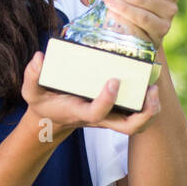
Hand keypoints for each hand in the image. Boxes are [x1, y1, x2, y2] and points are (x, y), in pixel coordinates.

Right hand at [20, 51, 161, 141]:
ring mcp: (109, 117)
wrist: (52, 120)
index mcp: (80, 112)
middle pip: (128, 127)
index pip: (97, 113)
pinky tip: (150, 84)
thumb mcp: (31, 91)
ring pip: (137, 125)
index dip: (107, 100)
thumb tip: (39, 58)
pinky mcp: (114, 112)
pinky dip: (148, 105)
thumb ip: (32, 76)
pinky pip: (137, 114)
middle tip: (152, 91)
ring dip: (151, 110)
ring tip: (155, 88)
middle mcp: (99, 118)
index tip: (113, 80)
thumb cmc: (44, 104)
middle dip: (144, 113)